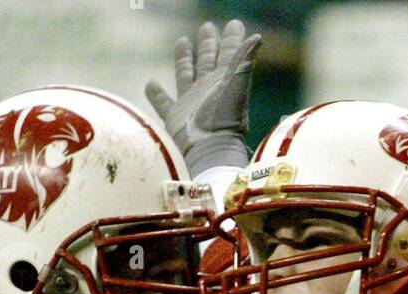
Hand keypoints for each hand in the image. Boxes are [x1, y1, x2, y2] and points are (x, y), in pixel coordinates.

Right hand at [145, 19, 260, 176]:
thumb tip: (257, 38)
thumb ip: (243, 62)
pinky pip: (163, 103)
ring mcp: (191, 104)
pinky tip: (150, 82)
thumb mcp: (236, 88)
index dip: (232, 39)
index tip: (234, 24)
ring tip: (183, 41)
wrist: (208, 155)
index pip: (230, 55)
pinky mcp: (175, 119)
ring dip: (185, 59)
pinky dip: (156, 94)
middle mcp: (208, 91)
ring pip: (186, 75)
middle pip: (208, 61)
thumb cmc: (224, 124)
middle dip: (209, 44)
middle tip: (207, 26)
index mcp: (225, 82)